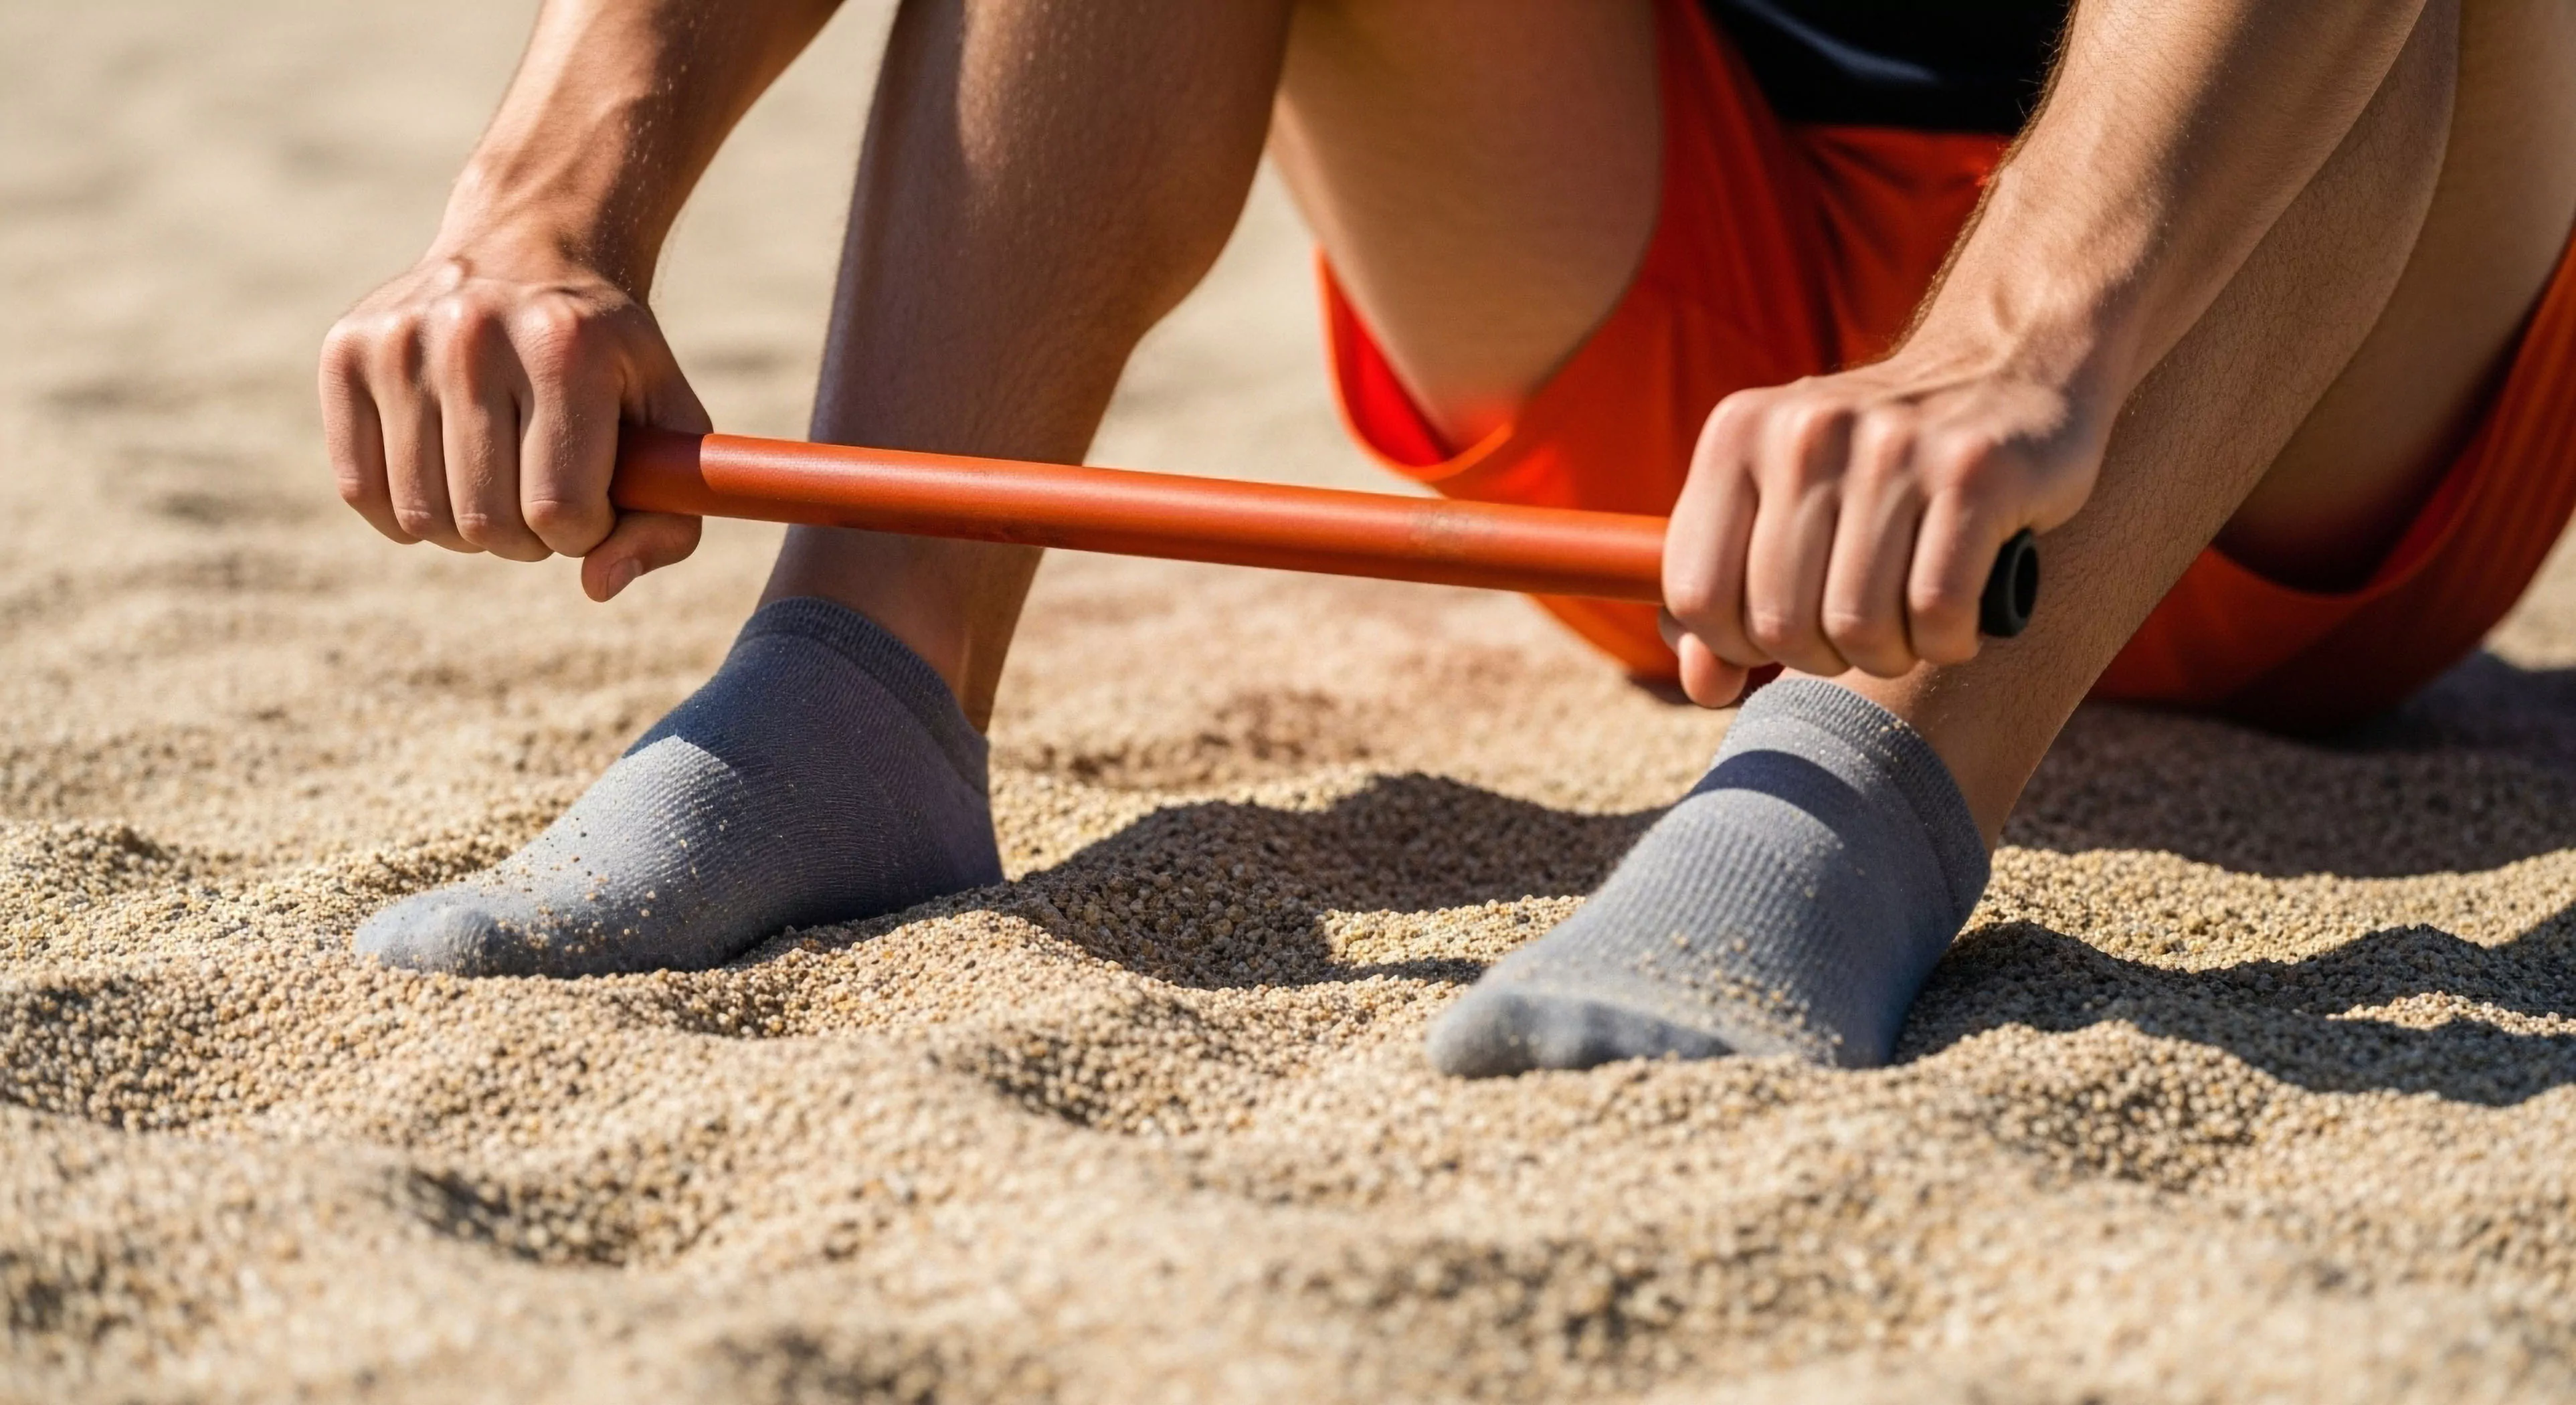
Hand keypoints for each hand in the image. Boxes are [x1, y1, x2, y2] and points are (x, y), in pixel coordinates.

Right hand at [319, 240, 709, 600]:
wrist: (530, 248)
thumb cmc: (610, 361)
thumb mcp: (671, 423)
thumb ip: (669, 519)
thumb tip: (597, 586)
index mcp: (566, 348)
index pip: (560, 509)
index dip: (585, 532)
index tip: (596, 500)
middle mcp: (472, 335)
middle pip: (488, 524)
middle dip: (530, 537)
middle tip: (545, 489)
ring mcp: (398, 340)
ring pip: (423, 518)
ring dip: (470, 528)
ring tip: (499, 476)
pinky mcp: (344, 353)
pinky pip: (363, 492)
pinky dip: (410, 511)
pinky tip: (446, 470)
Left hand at [1660, 341, 2108, 705]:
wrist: (2011, 365)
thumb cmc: (1879, 462)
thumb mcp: (1783, 502)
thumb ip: (1725, 595)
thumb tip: (1704, 688)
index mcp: (1737, 435)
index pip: (1694, 594)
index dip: (1734, 646)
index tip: (1780, 636)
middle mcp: (1806, 431)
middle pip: (1779, 624)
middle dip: (1821, 657)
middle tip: (1858, 630)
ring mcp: (1892, 446)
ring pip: (1858, 627)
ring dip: (1890, 654)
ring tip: (1909, 623)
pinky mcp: (1976, 471)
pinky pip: (1937, 611)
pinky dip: (1947, 641)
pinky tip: (1957, 619)